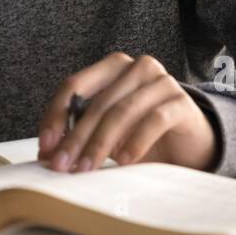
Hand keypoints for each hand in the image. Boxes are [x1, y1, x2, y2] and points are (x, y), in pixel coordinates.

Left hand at [36, 52, 219, 172]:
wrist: (189, 143)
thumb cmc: (142, 133)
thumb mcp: (107, 132)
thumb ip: (80, 134)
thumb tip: (47, 153)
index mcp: (113, 67)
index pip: (75, 85)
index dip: (56, 115)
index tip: (46, 144)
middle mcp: (137, 67)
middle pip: (97, 103)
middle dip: (76, 137)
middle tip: (61, 164)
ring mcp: (162, 81)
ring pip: (122, 111)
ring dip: (100, 143)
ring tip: (86, 168)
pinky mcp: (182, 102)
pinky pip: (154, 119)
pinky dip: (135, 142)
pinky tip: (123, 161)